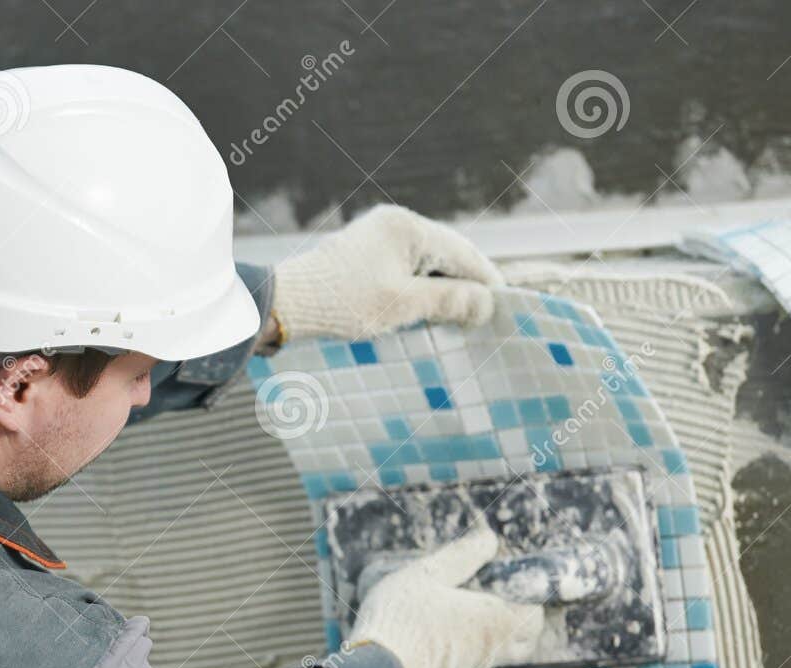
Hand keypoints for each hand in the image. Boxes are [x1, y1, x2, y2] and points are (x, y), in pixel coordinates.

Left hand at [272, 204, 501, 343]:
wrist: (284, 305)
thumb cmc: (342, 304)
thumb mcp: (400, 305)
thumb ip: (447, 300)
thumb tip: (487, 301)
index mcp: (407, 227)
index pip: (463, 252)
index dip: (486, 282)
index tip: (506, 308)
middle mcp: (395, 223)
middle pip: (446, 254)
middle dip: (466, 285)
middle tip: (485, 319)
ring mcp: (378, 236)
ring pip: (426, 263)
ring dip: (443, 289)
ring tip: (459, 321)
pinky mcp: (365, 254)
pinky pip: (406, 269)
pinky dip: (420, 289)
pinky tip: (426, 312)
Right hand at [346, 526, 542, 667]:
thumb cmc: (402, 621)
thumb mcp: (428, 574)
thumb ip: (462, 555)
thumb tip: (488, 539)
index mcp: (495, 622)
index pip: (535, 616)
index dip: (528, 598)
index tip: (508, 583)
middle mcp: (489, 653)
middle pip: (522, 642)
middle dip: (514, 620)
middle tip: (488, 598)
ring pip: (493, 655)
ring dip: (485, 636)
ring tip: (455, 613)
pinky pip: (466, 665)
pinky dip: (461, 650)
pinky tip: (433, 634)